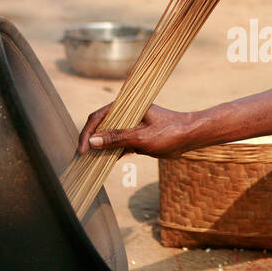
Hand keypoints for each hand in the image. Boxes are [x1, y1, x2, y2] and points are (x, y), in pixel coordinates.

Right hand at [76, 102, 194, 158]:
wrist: (190, 137)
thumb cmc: (169, 133)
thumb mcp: (141, 137)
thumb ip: (117, 138)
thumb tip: (93, 141)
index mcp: (126, 106)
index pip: (98, 117)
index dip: (87, 133)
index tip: (82, 150)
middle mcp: (126, 114)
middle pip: (101, 126)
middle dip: (90, 141)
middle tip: (81, 157)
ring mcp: (130, 125)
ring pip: (108, 136)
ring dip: (99, 148)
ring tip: (89, 163)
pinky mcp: (135, 136)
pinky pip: (117, 144)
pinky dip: (110, 153)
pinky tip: (103, 164)